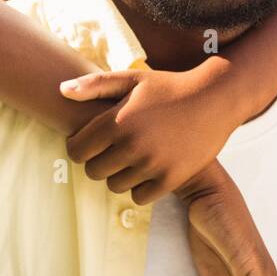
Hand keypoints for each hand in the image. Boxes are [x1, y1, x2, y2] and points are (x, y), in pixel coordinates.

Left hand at [59, 64, 232, 204]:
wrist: (215, 98)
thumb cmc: (170, 87)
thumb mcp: (133, 79)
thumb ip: (95, 85)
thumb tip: (61, 91)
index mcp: (117, 120)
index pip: (76, 151)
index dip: (80, 147)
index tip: (93, 142)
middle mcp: (132, 145)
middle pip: (93, 172)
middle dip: (99, 161)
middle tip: (115, 150)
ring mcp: (152, 164)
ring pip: (115, 186)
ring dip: (120, 174)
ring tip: (134, 157)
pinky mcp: (171, 179)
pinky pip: (139, 197)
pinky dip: (141, 186)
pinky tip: (150, 169)